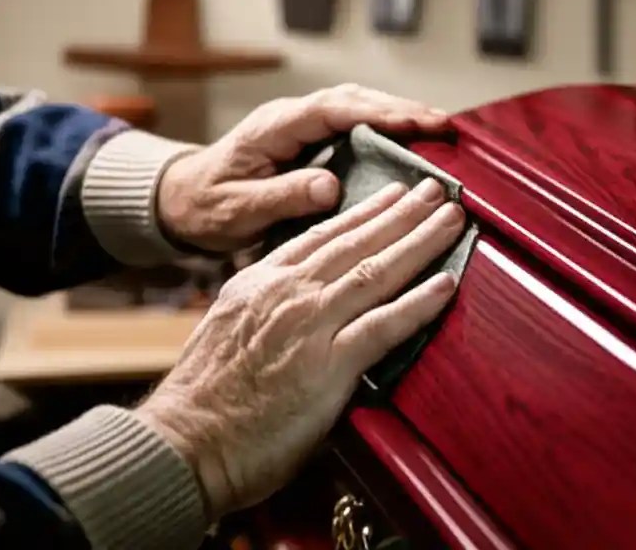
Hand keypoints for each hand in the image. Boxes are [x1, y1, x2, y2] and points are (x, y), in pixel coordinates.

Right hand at [135, 178, 466, 517]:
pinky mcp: (328, 366)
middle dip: (403, 212)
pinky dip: (419, 303)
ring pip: (376, 270)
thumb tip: (298, 308)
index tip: (393, 195)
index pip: (321, 235)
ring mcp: (308, 325)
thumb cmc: (204, 402)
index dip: (364, 212)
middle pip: (356, 241)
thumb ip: (267, 310)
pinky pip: (384, 325)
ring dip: (422, 241)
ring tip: (453, 221)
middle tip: (439, 191)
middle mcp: (286, 292)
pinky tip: (447, 284)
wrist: (181, 445)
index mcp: (259, 282)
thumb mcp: (230, 330)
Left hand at [158, 84, 449, 251]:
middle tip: (445, 124)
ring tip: (441, 128)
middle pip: (354, 100)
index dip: (377, 114)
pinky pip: (354, 123)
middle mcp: (291, 116)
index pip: (333, 110)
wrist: (181, 200)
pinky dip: (386, 125)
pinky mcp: (311, 137)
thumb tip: (328, 186)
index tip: (416, 123)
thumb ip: (280, 198)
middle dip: (401, 108)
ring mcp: (302, 124)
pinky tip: (414, 139)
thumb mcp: (236, 210)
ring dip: (398, 113)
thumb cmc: (205, 207)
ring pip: (358, 106)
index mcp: (274, 127)